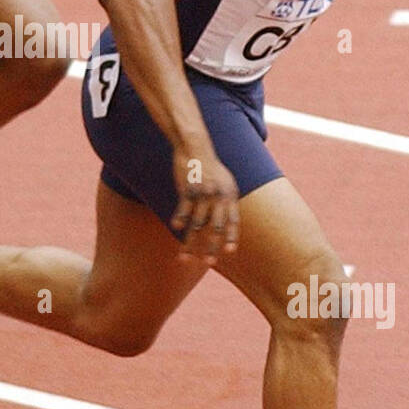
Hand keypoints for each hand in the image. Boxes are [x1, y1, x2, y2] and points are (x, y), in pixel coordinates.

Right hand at [170, 146, 238, 260]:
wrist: (196, 147)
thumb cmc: (211, 166)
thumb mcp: (226, 181)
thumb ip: (228, 199)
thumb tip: (229, 217)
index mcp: (229, 195)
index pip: (232, 220)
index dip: (231, 236)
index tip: (229, 251)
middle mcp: (218, 196)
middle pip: (215, 226)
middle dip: (211, 245)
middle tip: (209, 261)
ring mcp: (203, 193)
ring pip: (197, 223)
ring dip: (190, 241)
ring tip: (185, 255)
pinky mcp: (188, 189)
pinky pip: (183, 209)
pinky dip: (179, 219)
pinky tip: (175, 228)